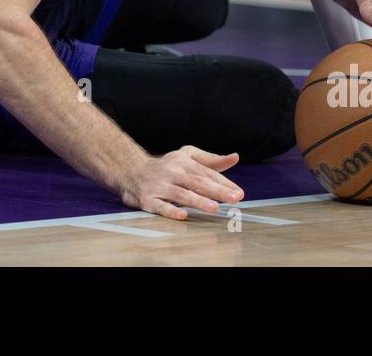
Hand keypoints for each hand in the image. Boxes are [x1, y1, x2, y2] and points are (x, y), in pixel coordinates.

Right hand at [120, 146, 242, 220]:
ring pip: (180, 194)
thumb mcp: (187, 156)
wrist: (132, 171)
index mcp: (183, 162)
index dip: (223, 183)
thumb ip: (211, 159)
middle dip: (216, 191)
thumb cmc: (167, 166)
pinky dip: (171, 211)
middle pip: (196, 182)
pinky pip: (160, 206)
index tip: (239, 193)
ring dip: (197, 201)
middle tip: (234, 198)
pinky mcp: (148, 199)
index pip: (206, 172)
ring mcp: (159, 186)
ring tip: (214, 208)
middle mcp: (172, 172)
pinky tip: (183, 215)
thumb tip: (235, 157)